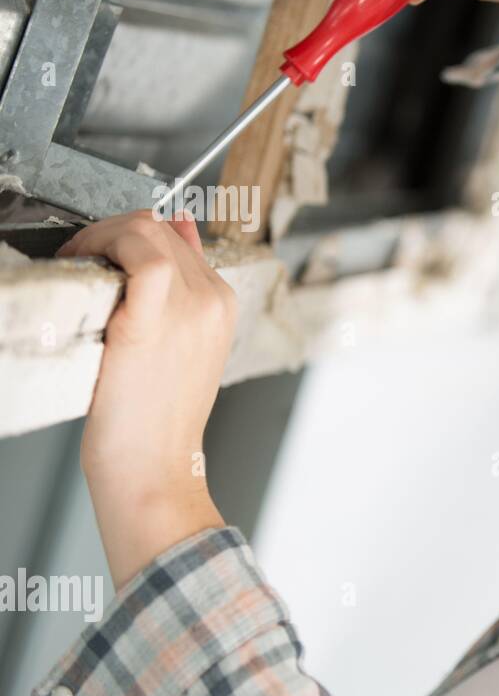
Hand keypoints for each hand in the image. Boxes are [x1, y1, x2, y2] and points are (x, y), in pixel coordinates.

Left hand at [56, 210, 233, 588]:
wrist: (155, 468)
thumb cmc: (156, 419)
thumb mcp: (179, 347)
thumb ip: (179, 289)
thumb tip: (176, 228)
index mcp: (222, 304)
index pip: (174, 235)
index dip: (128, 236)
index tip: (98, 256)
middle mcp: (213, 301)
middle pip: (158, 227)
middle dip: (108, 233)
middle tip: (78, 262)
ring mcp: (191, 310)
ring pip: (146, 230)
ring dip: (100, 237)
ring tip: (79, 266)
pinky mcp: (154, 323)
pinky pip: (141, 256)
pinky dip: (106, 248)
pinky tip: (86, 270)